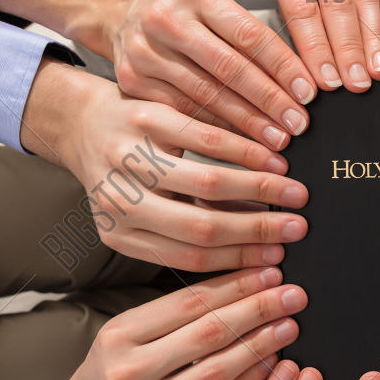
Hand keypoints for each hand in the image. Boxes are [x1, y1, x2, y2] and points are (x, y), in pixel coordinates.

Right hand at [12, 268, 305, 379]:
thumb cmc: (112, 374)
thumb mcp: (126, 335)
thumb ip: (172, 316)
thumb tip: (242, 284)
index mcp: (118, 335)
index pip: (189, 303)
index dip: (236, 286)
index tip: (271, 272)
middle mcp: (127, 371)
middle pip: (207, 333)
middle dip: (257, 310)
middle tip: (295, 295)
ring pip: (215, 372)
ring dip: (260, 346)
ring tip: (290, 326)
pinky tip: (273, 367)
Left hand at [22, 61, 308, 271]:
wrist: (82, 121)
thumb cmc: (125, 175)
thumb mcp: (143, 212)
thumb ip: (187, 229)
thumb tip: (258, 247)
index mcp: (119, 235)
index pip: (189, 258)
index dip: (240, 261)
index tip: (277, 261)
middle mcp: (118, 202)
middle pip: (201, 226)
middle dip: (258, 230)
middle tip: (297, 228)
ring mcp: (128, 158)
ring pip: (208, 182)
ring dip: (260, 189)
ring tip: (293, 192)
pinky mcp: (143, 117)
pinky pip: (205, 137)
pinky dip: (246, 150)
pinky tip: (273, 157)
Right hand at [106, 0, 317, 146]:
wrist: (119, 13)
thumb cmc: (179, 12)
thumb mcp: (213, 6)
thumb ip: (248, 35)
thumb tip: (297, 79)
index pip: (250, 34)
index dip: (282, 67)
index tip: (307, 92)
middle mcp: (167, 20)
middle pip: (229, 68)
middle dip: (269, 100)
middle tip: (297, 123)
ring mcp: (146, 52)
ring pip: (207, 95)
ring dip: (247, 122)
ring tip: (276, 138)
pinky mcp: (133, 81)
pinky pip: (185, 111)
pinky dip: (217, 129)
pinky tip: (241, 142)